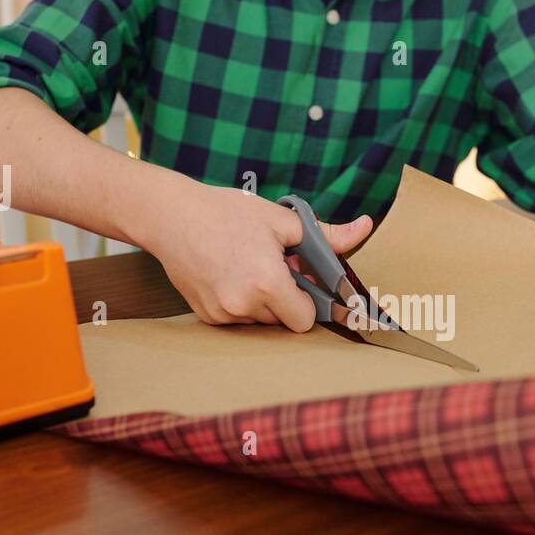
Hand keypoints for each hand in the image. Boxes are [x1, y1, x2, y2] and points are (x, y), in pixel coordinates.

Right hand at [144, 180, 371, 330]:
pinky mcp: (207, 316)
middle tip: (271, 265)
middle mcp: (244, 305)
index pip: (305, 319)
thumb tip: (364, 228)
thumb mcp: (281, 220)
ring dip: (262, 302)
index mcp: (268, 283)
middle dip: (285, 298)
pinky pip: (238, 320)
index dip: (307, 300)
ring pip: (261, 321)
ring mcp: (223, 314)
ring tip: (247, 266)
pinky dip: (240, 303)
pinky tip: (228, 274)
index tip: (300, 280)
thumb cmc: (225, 213)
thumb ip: (327, 235)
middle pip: (284, 320)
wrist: (170, 216)